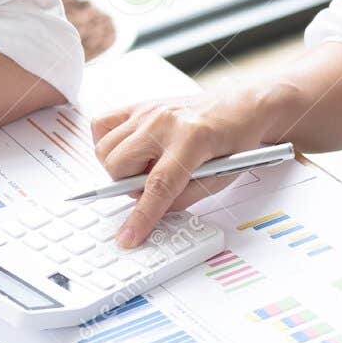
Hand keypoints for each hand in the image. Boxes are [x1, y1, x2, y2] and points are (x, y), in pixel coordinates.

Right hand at [91, 89, 272, 247]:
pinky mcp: (139, 106)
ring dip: (119, 167)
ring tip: (144, 166)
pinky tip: (130, 150)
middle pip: (119, 166)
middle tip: (151, 185)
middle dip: (129, 186)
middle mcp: (165, 122)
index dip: (141, 216)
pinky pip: (101, 125)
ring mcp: (149, 111)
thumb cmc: (234, 140)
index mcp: (192, 139)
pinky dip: (108, 143)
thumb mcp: (217, 179)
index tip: (128, 236)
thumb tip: (150, 213)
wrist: (240, 108)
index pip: (158, 185)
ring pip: (105, 148)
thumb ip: (181, 199)